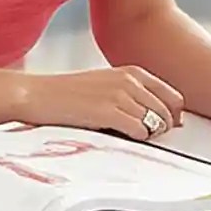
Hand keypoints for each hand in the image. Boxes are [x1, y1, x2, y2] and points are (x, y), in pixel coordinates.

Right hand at [19, 66, 184, 140]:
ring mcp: (120, 94)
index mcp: (133, 72)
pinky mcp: (108, 111)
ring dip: (147, 136)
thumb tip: (166, 120)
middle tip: (142, 137)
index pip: (174, 97)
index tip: (163, 129)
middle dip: (161, 130)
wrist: (36, 94)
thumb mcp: (107, 85)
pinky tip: (120, 137)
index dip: (173, 117)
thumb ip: (135, 96)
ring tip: (127, 136)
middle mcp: (130, 80)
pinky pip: (140, 131)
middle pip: (168, 113)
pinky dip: (136, 139)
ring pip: (156, 123)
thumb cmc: (69, 94)